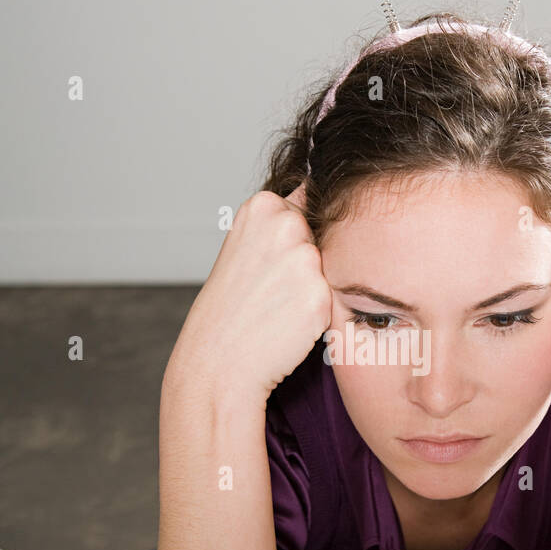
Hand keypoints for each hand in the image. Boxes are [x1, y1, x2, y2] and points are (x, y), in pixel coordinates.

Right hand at [164, 181, 332, 404]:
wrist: (218, 359)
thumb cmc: (230, 307)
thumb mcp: (245, 246)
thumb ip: (280, 222)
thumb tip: (315, 190)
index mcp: (263, 205)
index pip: (304, 211)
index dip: (287, 245)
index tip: (266, 268)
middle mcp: (285, 224)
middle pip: (320, 240)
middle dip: (303, 266)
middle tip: (269, 292)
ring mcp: (304, 258)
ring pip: (328, 271)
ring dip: (311, 290)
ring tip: (276, 307)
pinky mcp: (320, 294)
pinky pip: (332, 299)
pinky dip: (315, 314)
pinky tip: (286, 323)